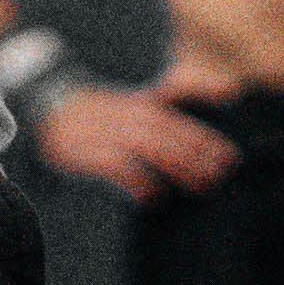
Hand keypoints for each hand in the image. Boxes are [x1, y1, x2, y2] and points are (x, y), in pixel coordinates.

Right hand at [32, 68, 241, 202]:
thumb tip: (233, 89)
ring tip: (199, 184)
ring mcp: (107, 131)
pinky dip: (135, 179)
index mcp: (142, 103)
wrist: (49, 107)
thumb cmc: (107, 107)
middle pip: (168, 133)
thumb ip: (186, 88)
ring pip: (148, 146)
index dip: (205, 138)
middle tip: (219, 174)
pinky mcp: (87, 150)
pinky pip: (115, 165)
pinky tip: (152, 195)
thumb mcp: (145, 96)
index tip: (230, 157)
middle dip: (196, 154)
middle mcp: (128, 114)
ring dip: (176, 164)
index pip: (179, 120)